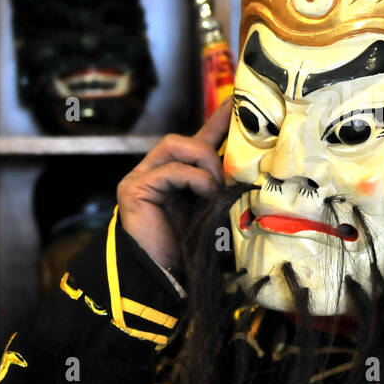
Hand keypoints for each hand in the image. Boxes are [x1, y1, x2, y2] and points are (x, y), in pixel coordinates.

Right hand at [117, 97, 232, 267]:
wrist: (164, 280)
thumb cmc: (190, 252)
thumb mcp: (213, 212)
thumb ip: (222, 190)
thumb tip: (249, 173)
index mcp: (176, 179)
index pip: (197, 142)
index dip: (216, 122)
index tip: (236, 103)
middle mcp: (155, 173)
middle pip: (184, 140)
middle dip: (211, 146)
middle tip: (230, 175)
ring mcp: (141, 179)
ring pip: (175, 146)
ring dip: (204, 163)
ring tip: (216, 187)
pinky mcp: (135, 188)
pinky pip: (170, 169)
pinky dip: (194, 179)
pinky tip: (205, 193)